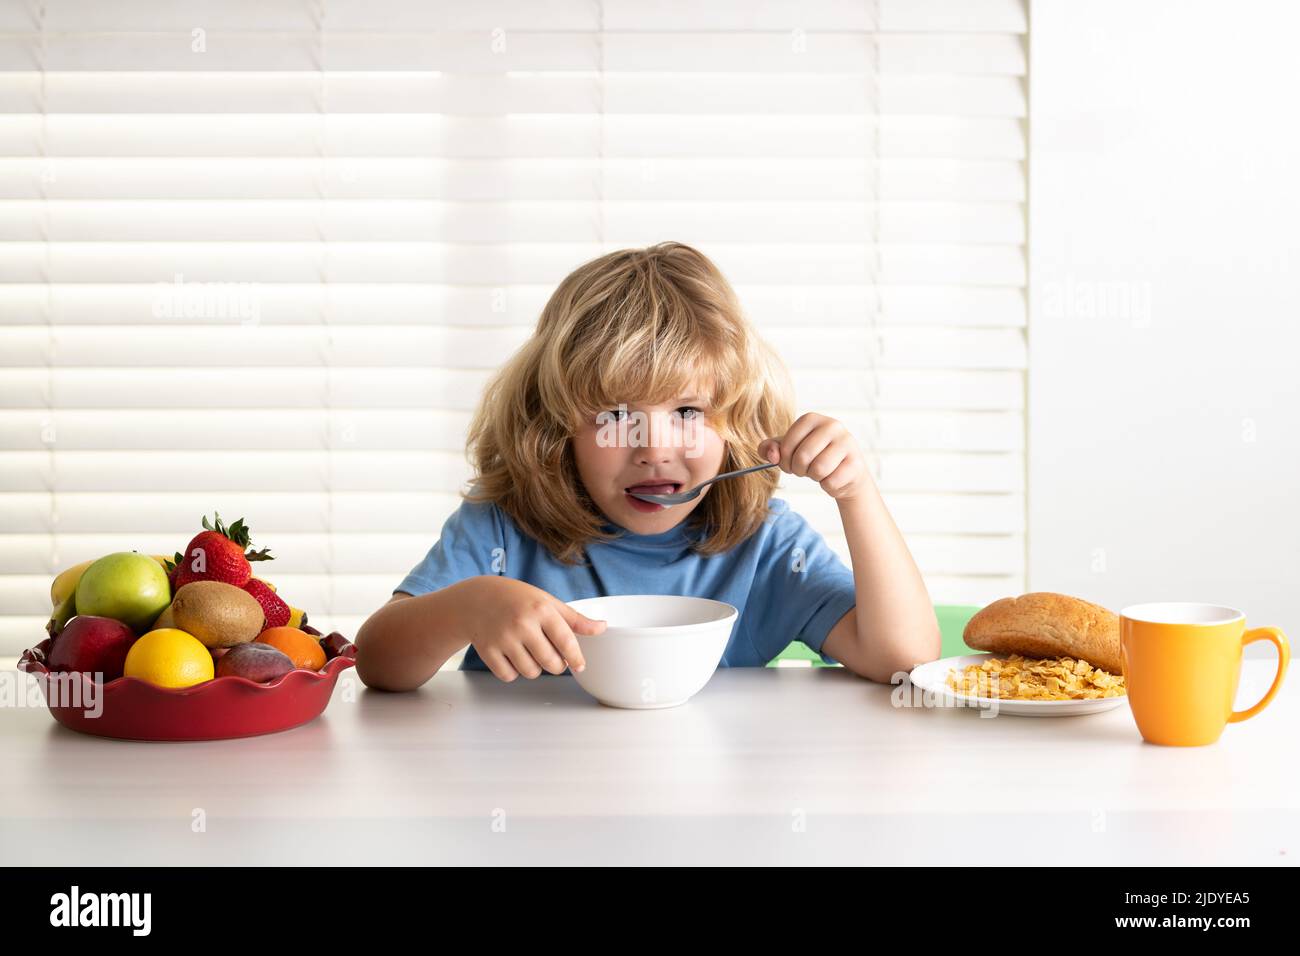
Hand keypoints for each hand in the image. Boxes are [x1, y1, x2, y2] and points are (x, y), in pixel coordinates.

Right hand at [462, 577, 603, 681]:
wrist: (475, 599)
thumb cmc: (516, 599)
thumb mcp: (546, 601)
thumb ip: (574, 619)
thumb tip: (601, 628)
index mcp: (541, 610)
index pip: (566, 642)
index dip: (576, 658)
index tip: (580, 666)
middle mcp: (522, 624)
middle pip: (551, 663)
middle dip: (556, 665)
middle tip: (552, 656)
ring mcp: (503, 638)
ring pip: (531, 672)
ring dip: (534, 668)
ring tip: (529, 652)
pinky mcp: (487, 651)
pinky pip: (509, 676)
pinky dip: (513, 671)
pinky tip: (511, 656)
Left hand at [758, 412, 870, 500]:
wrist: (844, 473)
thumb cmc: (813, 458)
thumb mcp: (788, 451)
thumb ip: (770, 449)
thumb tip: (773, 455)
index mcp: (812, 419)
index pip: (788, 442)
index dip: (784, 458)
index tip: (790, 461)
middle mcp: (832, 425)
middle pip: (803, 456)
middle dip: (798, 469)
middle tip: (804, 469)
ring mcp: (847, 443)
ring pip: (819, 469)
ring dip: (814, 477)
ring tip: (819, 471)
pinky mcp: (856, 463)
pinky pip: (831, 482)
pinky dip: (828, 485)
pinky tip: (833, 477)